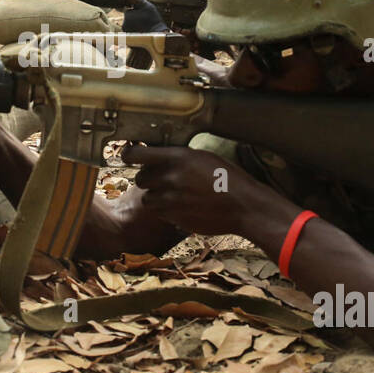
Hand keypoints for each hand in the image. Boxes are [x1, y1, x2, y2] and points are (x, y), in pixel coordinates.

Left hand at [121, 144, 277, 235]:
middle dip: (148, 178)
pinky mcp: (175, 218)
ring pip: (147, 198)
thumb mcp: (204, 157)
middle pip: (140, 178)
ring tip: (172, 194)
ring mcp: (172, 200)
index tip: (129, 155)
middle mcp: (171, 178)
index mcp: (178, 158)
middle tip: (160, 178)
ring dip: (155, 196)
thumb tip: (157, 157)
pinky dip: (165, 210)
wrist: (244, 207)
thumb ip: (178, 157)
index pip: (136, 155)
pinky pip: (159, 213)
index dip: (128, 155)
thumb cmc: (228, 178)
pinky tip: (181, 206)